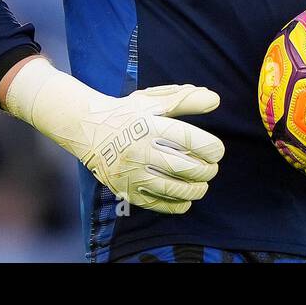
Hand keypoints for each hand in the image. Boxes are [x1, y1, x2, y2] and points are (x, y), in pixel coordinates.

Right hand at [4, 60, 224, 214]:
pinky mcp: (125, 189)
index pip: (189, 140)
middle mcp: (139, 150)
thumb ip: (185, 100)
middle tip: (212, 168)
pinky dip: (176, 204)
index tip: (217, 151)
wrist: (87, 129)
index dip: (211, 148)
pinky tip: (186, 199)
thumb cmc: (127, 113)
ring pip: (173, 189)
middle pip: (184, 167)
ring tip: (202, 184)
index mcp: (148, 125)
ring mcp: (131, 173)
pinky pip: (156, 203)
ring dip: (196, 189)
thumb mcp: (153, 101)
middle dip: (206, 171)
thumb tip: (216, 100)